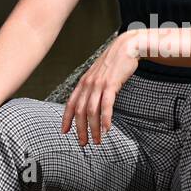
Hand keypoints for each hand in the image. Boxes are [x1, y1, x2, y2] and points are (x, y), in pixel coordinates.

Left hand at [62, 30, 142, 145]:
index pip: (71, 104)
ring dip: (93, 129)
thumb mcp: (99, 74)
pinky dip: (106, 119)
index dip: (66, 119)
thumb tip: (91, 100)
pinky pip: (106, 105)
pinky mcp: (111, 84)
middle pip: (80, 111)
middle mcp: (88, 84)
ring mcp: (99, 84)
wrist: (126, 47)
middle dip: (80, 130)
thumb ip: (93, 86)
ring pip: (92, 111)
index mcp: (83, 82)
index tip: (64, 131)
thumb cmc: (114, 62)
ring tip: (97, 140)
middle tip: (83, 143)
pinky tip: (107, 129)